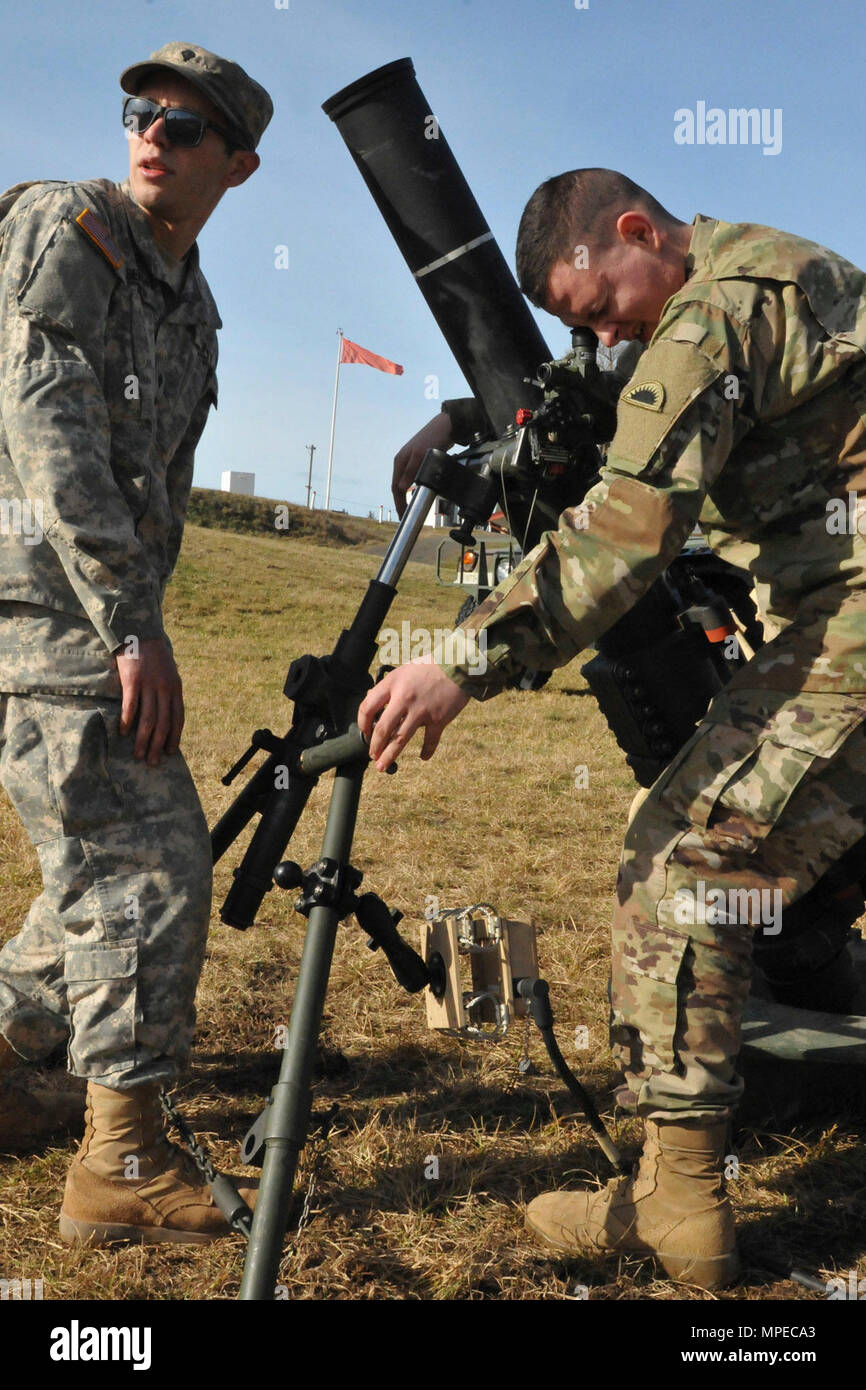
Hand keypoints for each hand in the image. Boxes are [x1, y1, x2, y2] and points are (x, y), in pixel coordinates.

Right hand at [115, 636, 183, 765]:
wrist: (140, 633)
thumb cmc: (154, 656)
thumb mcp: (170, 673)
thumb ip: (170, 692)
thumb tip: (169, 714)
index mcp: (175, 688)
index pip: (178, 718)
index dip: (174, 736)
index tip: (171, 752)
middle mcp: (164, 689)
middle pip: (163, 723)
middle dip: (158, 745)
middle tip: (153, 762)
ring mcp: (149, 685)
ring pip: (148, 719)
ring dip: (143, 740)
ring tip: (138, 755)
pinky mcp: (132, 681)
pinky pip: (130, 706)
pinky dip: (127, 721)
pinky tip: (122, 733)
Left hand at [358, 656, 469, 769]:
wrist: (458, 666)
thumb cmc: (429, 667)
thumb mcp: (403, 671)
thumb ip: (388, 687)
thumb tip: (372, 700)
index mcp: (392, 685)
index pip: (367, 707)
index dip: (362, 723)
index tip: (365, 732)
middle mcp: (404, 699)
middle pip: (382, 729)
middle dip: (374, 746)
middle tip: (372, 756)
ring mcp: (421, 711)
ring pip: (400, 739)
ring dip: (389, 755)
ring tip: (382, 766)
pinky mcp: (438, 719)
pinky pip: (430, 741)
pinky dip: (426, 751)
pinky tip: (423, 757)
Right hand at [392, 411, 453, 515]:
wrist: (446, 427)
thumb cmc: (432, 438)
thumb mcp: (420, 456)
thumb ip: (411, 472)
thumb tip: (401, 488)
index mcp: (400, 461)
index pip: (395, 487)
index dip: (398, 502)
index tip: (403, 515)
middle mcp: (403, 462)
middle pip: (399, 487)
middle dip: (401, 502)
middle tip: (406, 515)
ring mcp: (411, 462)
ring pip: (406, 483)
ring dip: (407, 496)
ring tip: (411, 508)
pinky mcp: (420, 462)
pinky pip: (415, 479)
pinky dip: (415, 489)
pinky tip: (419, 494)